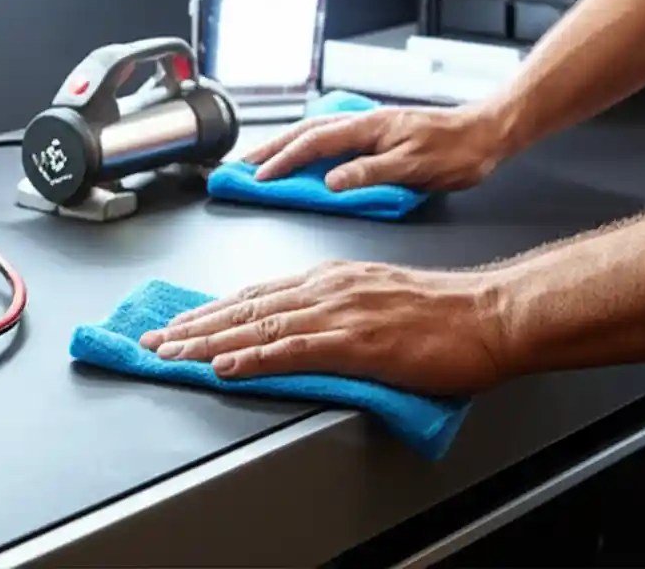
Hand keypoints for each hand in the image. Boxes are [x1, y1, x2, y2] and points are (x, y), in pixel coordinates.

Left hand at [137, 261, 513, 394]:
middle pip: (245, 307)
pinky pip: (294, 348)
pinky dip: (254, 357)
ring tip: (173, 353)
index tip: (179, 324)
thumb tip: (294, 330)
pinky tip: (226, 365)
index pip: (255, 295)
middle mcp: (326, 287)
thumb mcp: (375, 300)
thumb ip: (332, 310)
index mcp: (330, 278)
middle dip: (194, 325)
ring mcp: (339, 312)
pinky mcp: (357, 340)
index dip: (211, 311)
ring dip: (209, 341)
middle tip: (155, 339)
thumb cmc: (442, 312)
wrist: (489, 315)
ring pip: (259, 325)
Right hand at [243, 103, 512, 191]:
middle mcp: (363, 123)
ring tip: (262, 160)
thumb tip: (329, 182)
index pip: (313, 144)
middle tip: (242, 166)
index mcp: (368, 128)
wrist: (488, 132)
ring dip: (285, 145)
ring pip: (315, 132)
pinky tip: (303, 154)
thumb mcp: (414, 168)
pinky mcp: (377, 133)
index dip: (282, 161)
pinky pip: (331, 137)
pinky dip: (307, 145)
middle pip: (305, 132)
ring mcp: (370, 126)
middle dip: (271, 148)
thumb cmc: (458, 150)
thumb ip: (369, 174)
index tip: (258, 178)